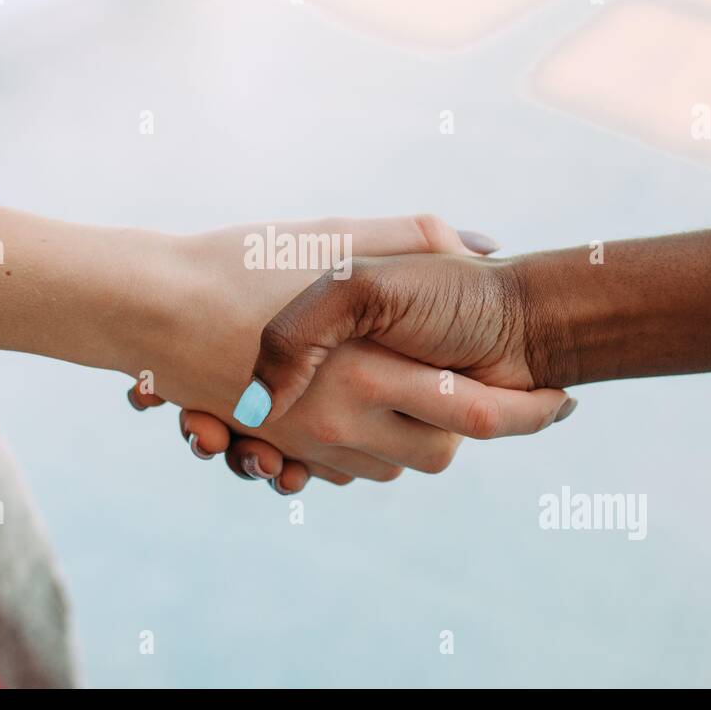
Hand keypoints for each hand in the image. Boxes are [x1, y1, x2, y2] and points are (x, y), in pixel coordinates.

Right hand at [122, 217, 560, 491]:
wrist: (147, 309)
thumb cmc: (238, 264)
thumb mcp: (329, 238)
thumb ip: (409, 239)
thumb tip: (477, 245)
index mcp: (370, 371)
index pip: (482, 415)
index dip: (534, 411)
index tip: (562, 398)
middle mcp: (345, 423)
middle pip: (442, 453)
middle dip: (469, 424)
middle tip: (474, 381)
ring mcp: (310, 446)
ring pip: (395, 466)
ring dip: (418, 435)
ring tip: (416, 384)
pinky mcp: (283, 449)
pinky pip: (347, 472)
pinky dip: (369, 447)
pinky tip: (362, 402)